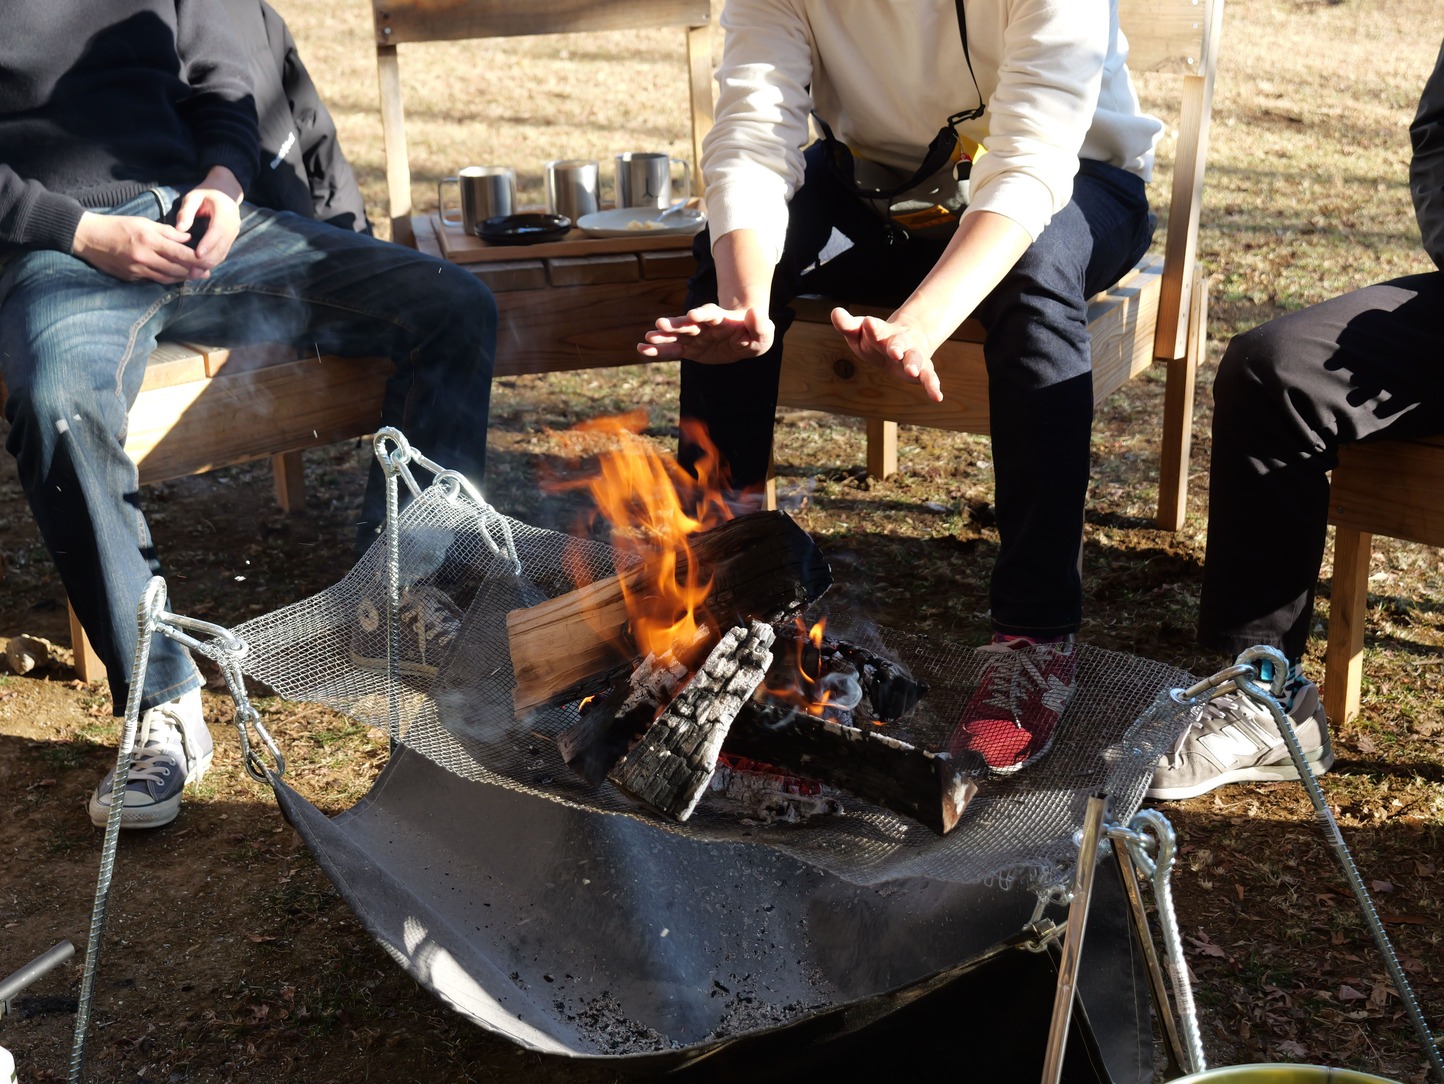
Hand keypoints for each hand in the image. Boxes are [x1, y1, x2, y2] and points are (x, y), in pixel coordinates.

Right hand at [70, 212, 210, 283]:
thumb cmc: (117, 225)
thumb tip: (187, 239)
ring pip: (166, 278)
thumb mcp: (143, 222)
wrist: (88, 237)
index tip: (208, 261)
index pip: (179, 253)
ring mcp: (136, 269)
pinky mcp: (130, 277)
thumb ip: (167, 231)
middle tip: (207, 272)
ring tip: (195, 276)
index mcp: (148, 240)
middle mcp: (144, 257)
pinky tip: (175, 277)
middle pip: (176, 269)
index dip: (196, 259)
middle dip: (193, 272)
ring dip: (182, 278)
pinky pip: (153, 280)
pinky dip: (166, 279)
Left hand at [171, 165, 242, 271]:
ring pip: (223, 253)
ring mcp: (233, 234)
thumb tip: (179, 229)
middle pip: (222, 247)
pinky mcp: (231, 239)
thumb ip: (186, 211)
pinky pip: (223, 253)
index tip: (197, 255)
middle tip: (192, 270)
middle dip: (207, 259)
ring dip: (210, 263)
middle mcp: (232, 225)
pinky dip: (212, 261)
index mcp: (224, 212)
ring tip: (195, 273)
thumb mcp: (194, 196)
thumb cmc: (206, 192)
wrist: (226, 192)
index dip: (208, 244)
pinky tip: (200, 267)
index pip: (217, 231)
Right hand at [637, 303, 775, 364]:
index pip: (711, 314)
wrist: (745, 337)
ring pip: (677, 336)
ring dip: (663, 337)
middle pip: (689, 323)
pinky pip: (673, 351)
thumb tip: (754, 314)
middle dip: (676, 324)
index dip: (702, 314)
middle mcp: (705, 326)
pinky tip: (642, 349)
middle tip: (660, 324)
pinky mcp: (690, 349)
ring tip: (648, 338)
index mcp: (723, 320)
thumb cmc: (755, 333)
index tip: (693, 315)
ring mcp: (696, 337)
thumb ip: (761, 325)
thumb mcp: (764, 332)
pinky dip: (658, 350)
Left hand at [830, 306, 943, 401]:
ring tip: (912, 371)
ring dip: (914, 364)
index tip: (868, 323)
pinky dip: (933, 386)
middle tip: (894, 352)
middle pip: (899, 344)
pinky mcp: (922, 370)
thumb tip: (835, 312)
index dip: (872, 327)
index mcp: (882, 334)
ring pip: (915, 359)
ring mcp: (912, 356)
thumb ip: (847, 325)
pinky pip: (929, 377)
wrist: (906, 339)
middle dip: (897, 347)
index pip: (876, 330)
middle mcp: (900, 343)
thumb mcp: (859, 333)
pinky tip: (937, 397)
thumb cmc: (876, 338)